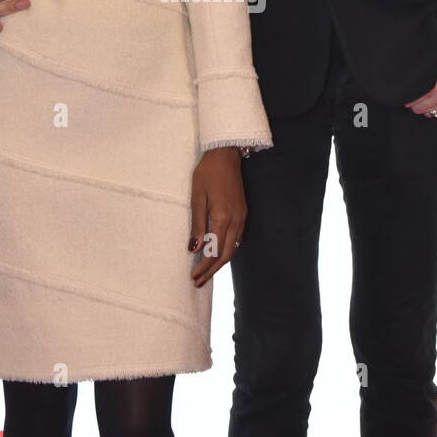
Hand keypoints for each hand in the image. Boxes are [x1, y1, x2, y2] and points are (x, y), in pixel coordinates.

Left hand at [187, 147, 246, 286]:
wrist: (226, 154)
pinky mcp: (243, 212)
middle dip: (212, 270)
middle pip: (226, 255)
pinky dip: (227, 250)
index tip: (193, 277)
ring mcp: (241, 217)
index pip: (214, 251)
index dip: (204, 267)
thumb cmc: (207, 173)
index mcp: (222, 218)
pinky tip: (218, 252)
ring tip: (206, 271)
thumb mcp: (197, 197)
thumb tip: (194, 249)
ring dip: (219, 262)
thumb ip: (197, 224)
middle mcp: (236, 221)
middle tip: (198, 282)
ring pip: (233, 248)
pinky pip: (237, 238)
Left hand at [404, 53, 436, 116]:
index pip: (416, 102)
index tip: (406, 100)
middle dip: (418, 106)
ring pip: (436, 114)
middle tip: (414, 102)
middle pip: (424, 110)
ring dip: (430, 108)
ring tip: (427, 101)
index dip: (409, 101)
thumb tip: (411, 86)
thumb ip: (423, 78)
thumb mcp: (434, 65)